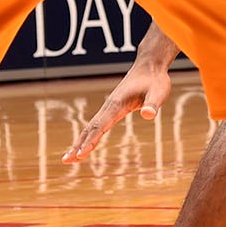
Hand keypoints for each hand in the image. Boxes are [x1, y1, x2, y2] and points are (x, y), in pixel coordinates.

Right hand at [64, 27, 179, 161]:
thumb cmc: (155, 80)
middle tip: (66, 160)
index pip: (101, 126)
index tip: (81, 154)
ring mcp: (109, 107)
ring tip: (69, 158)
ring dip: (79, 142)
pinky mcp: (113, 108)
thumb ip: (153, 103)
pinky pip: (97, 125)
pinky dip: (88, 136)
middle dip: (78, 145)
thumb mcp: (158, 92)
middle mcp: (109, 106)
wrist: (149, 66)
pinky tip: (85, 144)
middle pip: (90, 128)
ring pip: (91, 127)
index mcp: (117, 104)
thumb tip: (148, 114)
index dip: (91, 141)